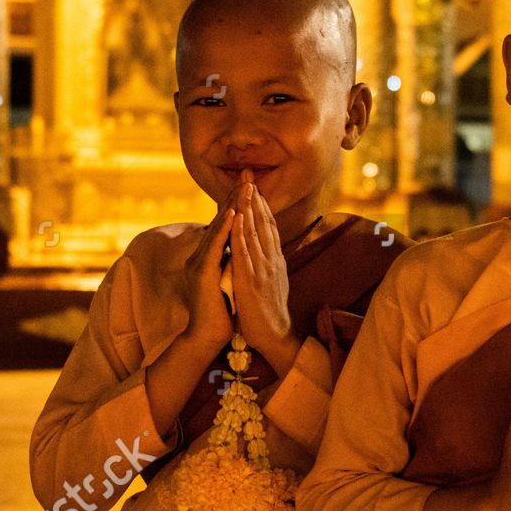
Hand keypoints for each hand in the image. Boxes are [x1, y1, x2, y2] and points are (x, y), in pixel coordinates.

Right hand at [180, 193, 237, 351]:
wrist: (207, 336)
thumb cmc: (221, 310)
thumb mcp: (230, 278)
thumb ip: (232, 260)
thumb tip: (243, 246)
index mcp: (211, 255)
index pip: (227, 224)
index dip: (238, 203)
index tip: (252, 184)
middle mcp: (203, 254)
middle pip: (222, 219)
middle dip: (236, 196)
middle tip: (248, 174)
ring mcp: (201, 262)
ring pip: (219, 228)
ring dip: (232, 205)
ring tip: (244, 186)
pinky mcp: (202, 274)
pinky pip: (215, 247)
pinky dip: (224, 229)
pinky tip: (234, 214)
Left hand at [230, 175, 301, 372]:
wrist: (275, 336)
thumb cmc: (269, 312)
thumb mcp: (271, 281)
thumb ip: (267, 263)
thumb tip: (263, 250)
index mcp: (275, 259)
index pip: (268, 226)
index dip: (261, 204)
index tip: (254, 185)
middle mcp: (272, 259)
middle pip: (263, 222)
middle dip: (255, 197)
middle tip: (249, 174)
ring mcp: (263, 269)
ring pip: (255, 232)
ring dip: (249, 208)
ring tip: (243, 186)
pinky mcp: (252, 280)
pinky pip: (244, 252)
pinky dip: (240, 232)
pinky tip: (235, 218)